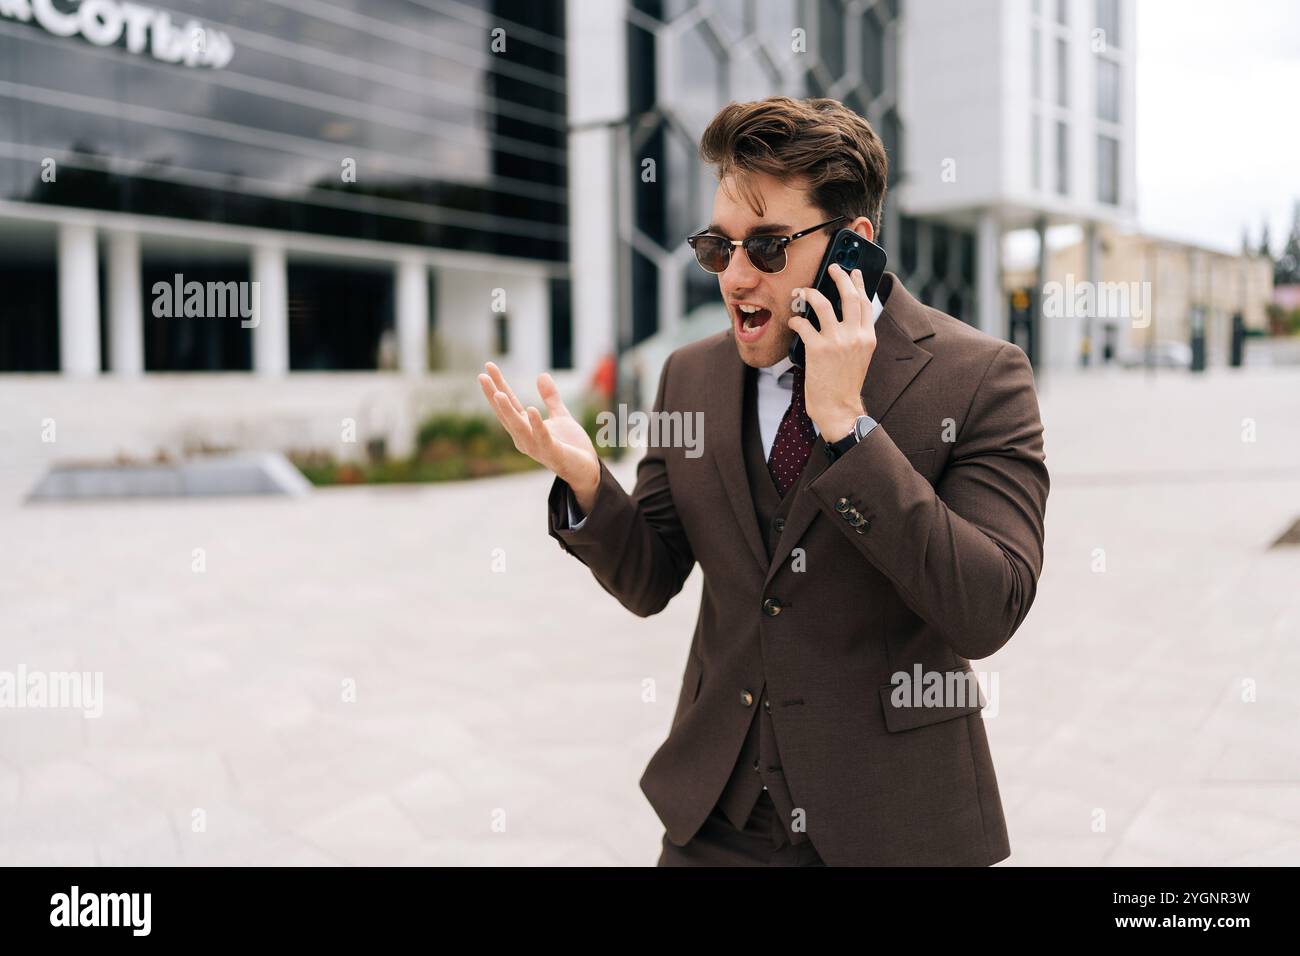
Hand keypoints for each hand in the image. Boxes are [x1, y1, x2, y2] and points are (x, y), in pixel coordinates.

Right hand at [478, 361, 600, 510]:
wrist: (587, 469)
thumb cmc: (571, 445)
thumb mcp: (560, 416)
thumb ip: (550, 398)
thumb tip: (541, 375)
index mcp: (525, 428)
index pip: (509, 404)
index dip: (498, 385)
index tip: (488, 366)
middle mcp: (524, 438)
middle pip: (506, 414)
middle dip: (494, 395)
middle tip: (482, 376)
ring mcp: (536, 447)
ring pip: (517, 426)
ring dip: (507, 410)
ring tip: (498, 393)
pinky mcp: (552, 452)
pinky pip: (542, 437)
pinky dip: (536, 424)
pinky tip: (531, 409)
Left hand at [787, 263, 875, 439]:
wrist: (839, 409)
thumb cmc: (845, 385)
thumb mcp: (859, 357)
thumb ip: (855, 336)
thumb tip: (841, 315)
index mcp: (868, 337)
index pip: (866, 303)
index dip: (860, 284)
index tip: (854, 272)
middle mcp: (856, 336)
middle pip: (849, 295)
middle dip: (839, 276)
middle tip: (831, 267)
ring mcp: (837, 341)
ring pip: (823, 303)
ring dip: (810, 292)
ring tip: (802, 289)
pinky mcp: (818, 349)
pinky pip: (803, 324)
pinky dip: (795, 319)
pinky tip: (793, 320)